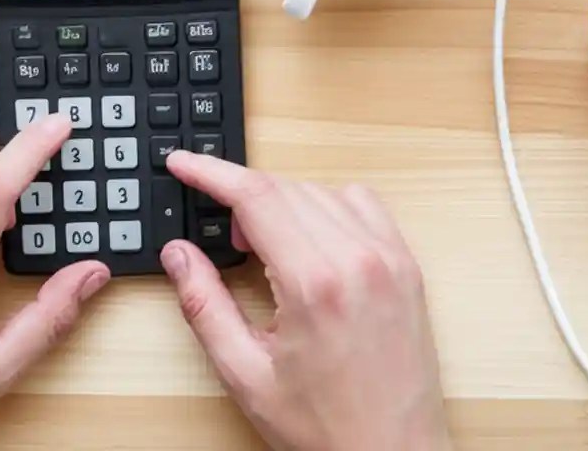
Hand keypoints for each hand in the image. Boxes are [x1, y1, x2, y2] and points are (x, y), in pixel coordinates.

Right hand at [161, 152, 449, 450]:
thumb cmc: (328, 429)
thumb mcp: (246, 375)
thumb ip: (205, 306)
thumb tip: (179, 255)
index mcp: (317, 283)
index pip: (256, 196)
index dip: (211, 173)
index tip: (183, 162)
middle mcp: (360, 259)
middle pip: (286, 188)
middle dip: (243, 195)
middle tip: (223, 235)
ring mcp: (391, 259)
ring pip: (324, 191)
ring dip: (285, 201)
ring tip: (265, 247)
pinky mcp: (408, 268)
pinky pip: (364, 206)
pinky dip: (329, 207)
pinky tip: (312, 241)